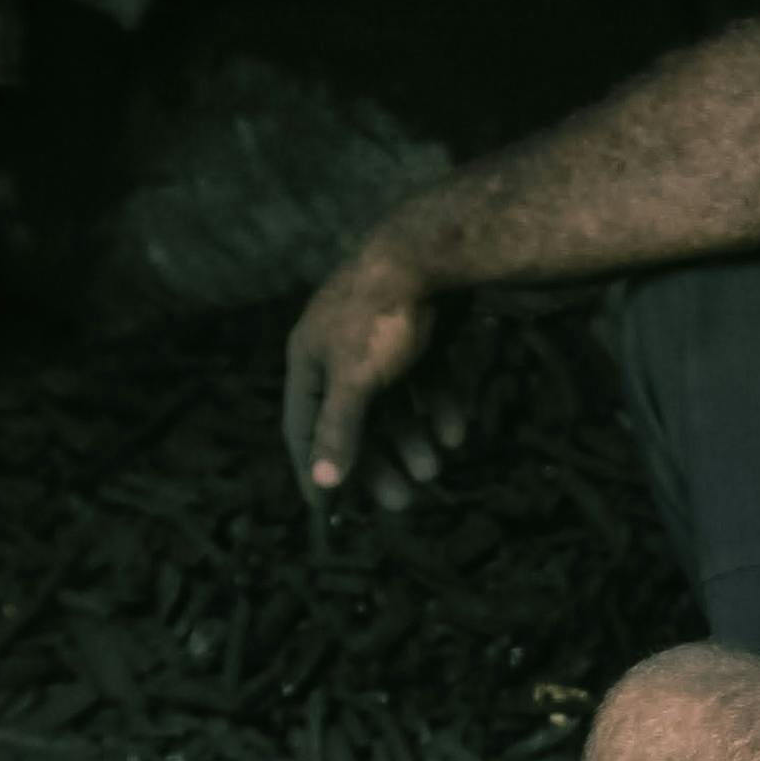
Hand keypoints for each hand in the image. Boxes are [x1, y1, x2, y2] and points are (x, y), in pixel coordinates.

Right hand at [281, 222, 462, 507]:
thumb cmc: (383, 316)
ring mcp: (379, 336)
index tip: (330, 510)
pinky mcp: (418, 328)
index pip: (303, 426)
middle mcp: (338, 346)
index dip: (316, 467)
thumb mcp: (358, 381)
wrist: (432, 249)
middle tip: (403, 503)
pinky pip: (422, 378)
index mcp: (309, 357)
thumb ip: (339, 431)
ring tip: (436, 469)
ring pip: (392, 402)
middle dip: (378, 462)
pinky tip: (456, 432)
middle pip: (354, 420)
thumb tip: (323, 483)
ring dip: (412, 439)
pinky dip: (436, 405)